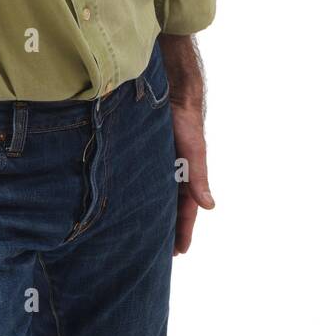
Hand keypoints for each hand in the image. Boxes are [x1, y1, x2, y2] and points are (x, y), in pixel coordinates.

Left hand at [158, 32, 215, 256]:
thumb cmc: (183, 116)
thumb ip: (199, 175)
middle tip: (155, 252)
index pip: (185, 208)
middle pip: (168, 204)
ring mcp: (156, 160)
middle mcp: (171, 168)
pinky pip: (139, 176)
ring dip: (149, 211)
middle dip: (165, 227)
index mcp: (187, 172)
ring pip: (152, 193)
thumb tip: (209, 206)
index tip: (179, 252)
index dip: (182, 230)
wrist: (166, 83)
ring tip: (139, 234)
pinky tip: (125, 202)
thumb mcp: (192, 148)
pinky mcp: (140, 149)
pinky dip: (137, 192)